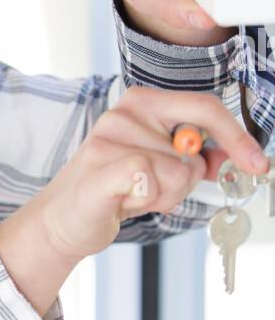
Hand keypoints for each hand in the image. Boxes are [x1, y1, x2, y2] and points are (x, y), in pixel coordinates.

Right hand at [26, 85, 269, 262]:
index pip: (205, 108)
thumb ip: (196, 154)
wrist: (64, 218)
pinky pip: (148, 179)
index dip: (236, 137)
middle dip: (184, 182)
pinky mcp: (98, 170)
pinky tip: (123, 201)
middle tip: (153, 188)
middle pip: (193, 153)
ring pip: (175, 174)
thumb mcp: (162, 165)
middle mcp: (123, 113)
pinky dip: (146, 199)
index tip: (256, 162)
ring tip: (131, 195)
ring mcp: (107, 140)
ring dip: (161, 197)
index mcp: (142, 102)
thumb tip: (235, 154)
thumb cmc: (114, 189)